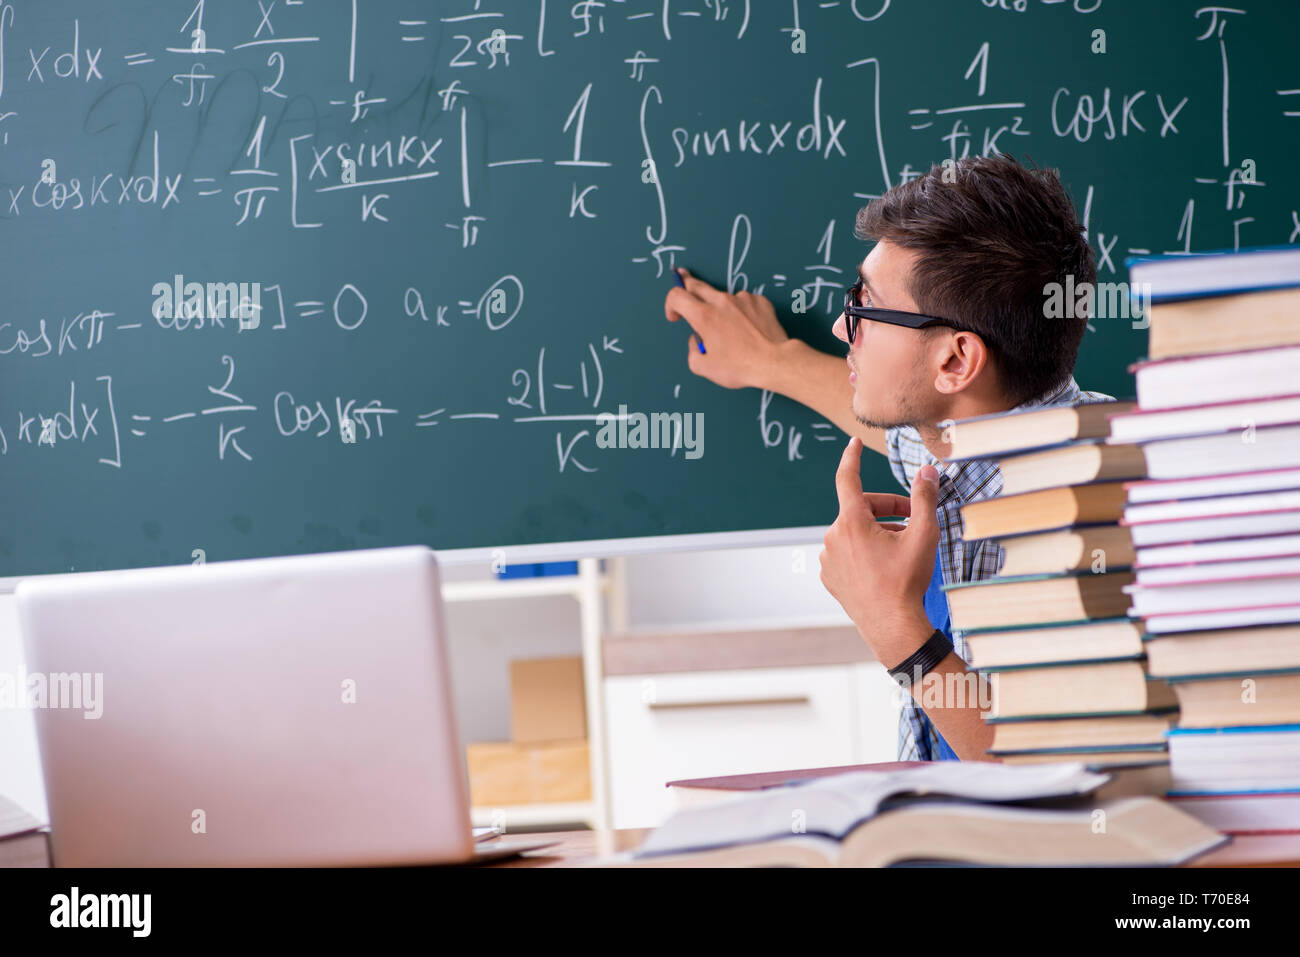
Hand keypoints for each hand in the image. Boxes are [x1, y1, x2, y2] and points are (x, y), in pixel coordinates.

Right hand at [663, 267, 789, 389]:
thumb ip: (692, 350)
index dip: (670, 305)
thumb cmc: (740, 367)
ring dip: (719, 307)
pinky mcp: (759, 301)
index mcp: (704, 316)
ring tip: (730, 330)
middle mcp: (721, 301)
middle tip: (683, 283)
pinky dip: (740, 311)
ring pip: (722, 297)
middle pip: (696, 285)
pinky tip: (747, 328)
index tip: (675, 317)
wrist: (774, 362)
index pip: (677, 296)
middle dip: (686, 286)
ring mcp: (742, 298)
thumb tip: (697, 339)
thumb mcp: (704, 367)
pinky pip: (744, 302)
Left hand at [819, 437, 940, 663]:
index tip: (853, 443)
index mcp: (851, 522)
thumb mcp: (924, 535)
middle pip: (861, 509)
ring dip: (877, 533)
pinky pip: (846, 554)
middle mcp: (832, 537)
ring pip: (855, 533)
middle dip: (888, 510)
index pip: (847, 479)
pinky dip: (864, 553)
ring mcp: (828, 559)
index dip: (852, 458)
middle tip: (915, 521)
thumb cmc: (907, 582)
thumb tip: (927, 471)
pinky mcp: (829, 577)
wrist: (892, 627)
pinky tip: (884, 568)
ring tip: (902, 551)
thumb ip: (924, 498)